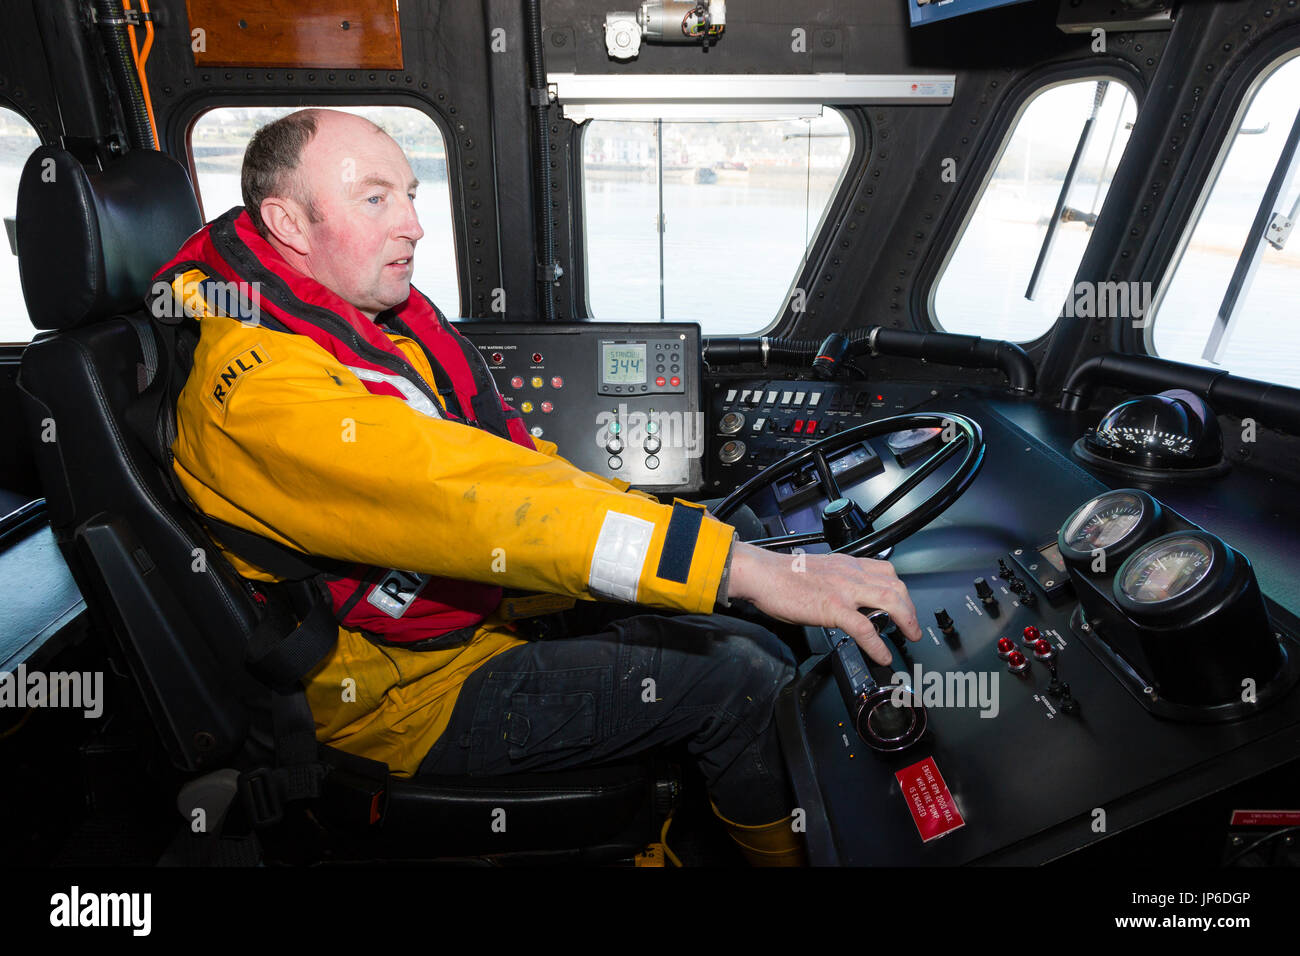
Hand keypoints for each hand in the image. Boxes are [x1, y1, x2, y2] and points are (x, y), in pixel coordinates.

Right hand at [727, 540, 920, 665]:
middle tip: (913, 626)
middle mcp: (851, 574)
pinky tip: (882, 655)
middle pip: (896, 587)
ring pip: (890, 601)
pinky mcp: (833, 608)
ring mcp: (845, 591)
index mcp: (847, 565)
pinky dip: (878, 645)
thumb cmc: (782, 574)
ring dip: (907, 621)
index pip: (886, 571)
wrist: (762, 573)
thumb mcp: (818, 570)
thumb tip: (843, 597)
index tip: (903, 603)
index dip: (900, 589)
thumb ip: (835, 580)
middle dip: (911, 608)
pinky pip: (864, 629)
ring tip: (910, 637)